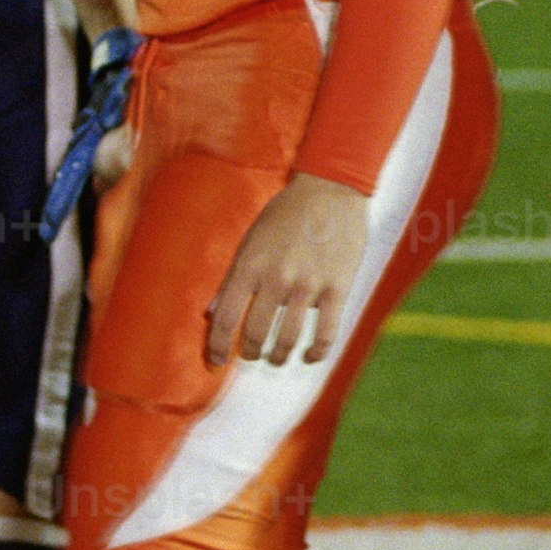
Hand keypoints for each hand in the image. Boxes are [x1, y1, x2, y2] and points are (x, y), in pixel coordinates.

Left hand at [207, 173, 372, 370]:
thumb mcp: (251, 238)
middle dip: (250, 352)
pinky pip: (325, 333)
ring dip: (279, 356)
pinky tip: (309, 356)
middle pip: (255, 333)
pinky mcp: (337, 288)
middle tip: (252, 355)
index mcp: (251, 265)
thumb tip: (212, 311)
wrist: (331, 187)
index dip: (218, 346)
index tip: (217, 362)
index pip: (226, 318)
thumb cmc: (287, 211)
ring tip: (276, 358)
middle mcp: (276, 278)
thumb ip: (233, 276)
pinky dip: (316, 352)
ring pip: (288, 339)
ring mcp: (308, 285)